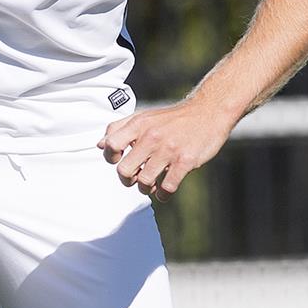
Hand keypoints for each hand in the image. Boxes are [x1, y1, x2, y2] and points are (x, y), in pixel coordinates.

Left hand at [98, 99, 236, 199]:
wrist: (208, 112)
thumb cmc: (173, 118)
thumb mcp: (145, 117)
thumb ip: (121, 129)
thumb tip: (99, 145)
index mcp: (139, 124)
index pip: (111, 145)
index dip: (111, 157)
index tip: (120, 160)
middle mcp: (151, 137)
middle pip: (124, 170)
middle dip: (127, 179)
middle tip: (135, 177)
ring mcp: (169, 150)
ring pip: (145, 182)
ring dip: (146, 188)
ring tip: (152, 184)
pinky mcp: (185, 161)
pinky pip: (168, 188)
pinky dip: (164, 195)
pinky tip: (165, 190)